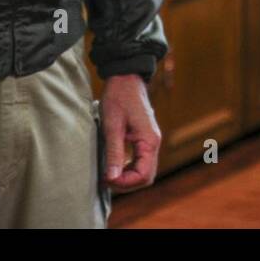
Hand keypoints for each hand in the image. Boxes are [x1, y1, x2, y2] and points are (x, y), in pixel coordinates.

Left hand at [100, 74, 160, 191]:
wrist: (126, 77)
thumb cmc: (118, 98)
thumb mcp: (112, 126)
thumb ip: (114, 152)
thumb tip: (112, 177)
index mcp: (149, 141)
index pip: (144, 175)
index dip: (125, 182)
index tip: (106, 179)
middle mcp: (154, 142)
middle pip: (146, 176)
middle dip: (126, 183)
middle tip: (105, 180)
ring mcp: (150, 140)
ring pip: (144, 170)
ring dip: (127, 177)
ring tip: (107, 174)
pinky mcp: (144, 138)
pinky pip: (141, 161)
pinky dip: (129, 168)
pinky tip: (114, 166)